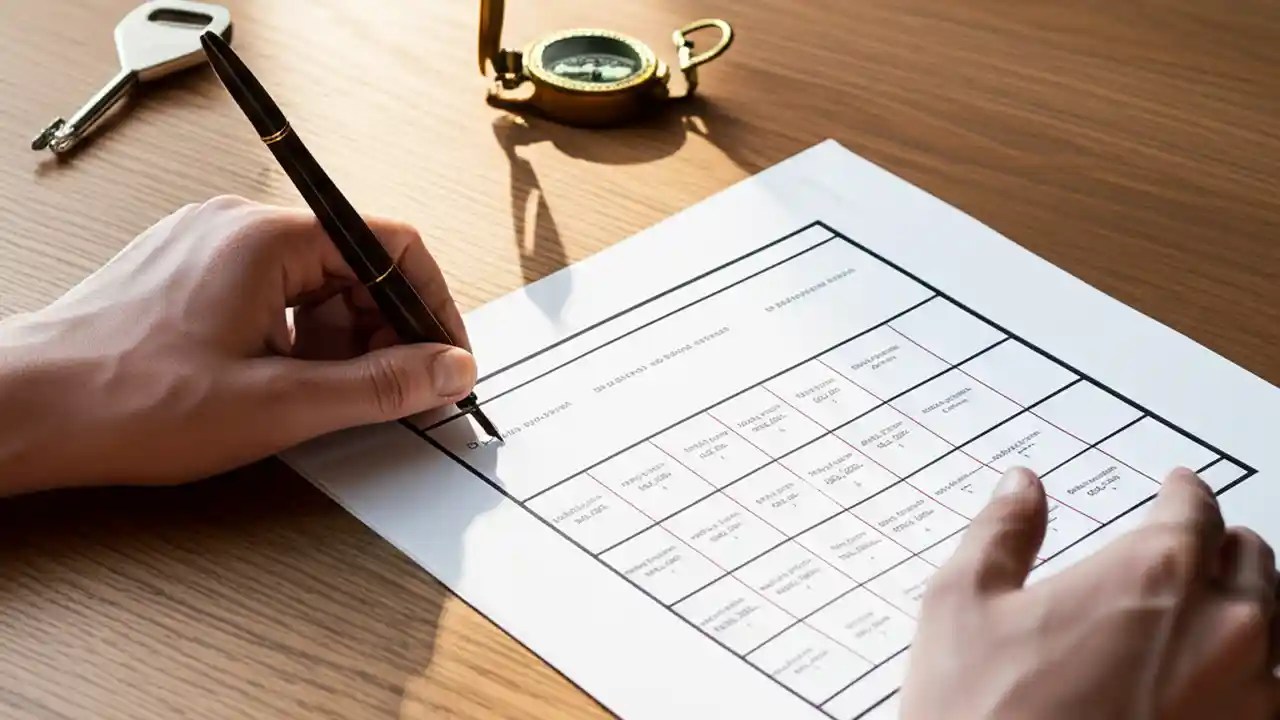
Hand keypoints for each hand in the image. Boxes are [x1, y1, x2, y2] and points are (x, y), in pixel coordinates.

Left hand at [0, 196, 476, 494]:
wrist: (25, 411)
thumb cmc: (126, 401)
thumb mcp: (279, 405)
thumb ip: (379, 387)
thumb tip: (446, 370)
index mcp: (266, 239)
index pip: (389, 244)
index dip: (430, 305)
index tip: (445, 356)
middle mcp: (239, 227)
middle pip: (353, 263)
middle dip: (385, 329)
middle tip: (394, 389)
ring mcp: (210, 246)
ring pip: (313, 282)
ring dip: (339, 338)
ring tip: (324, 395)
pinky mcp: (190, 272)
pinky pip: (272, 293)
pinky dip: (296, 337)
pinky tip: (282, 383)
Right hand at [900, 466, 1278, 719]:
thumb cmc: (982, 716)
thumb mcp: (962, 604)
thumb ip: (1002, 531)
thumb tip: (1022, 488)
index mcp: (1153, 575)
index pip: (1196, 508)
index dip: (1182, 492)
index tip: (1176, 490)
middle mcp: (1223, 630)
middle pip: (1252, 560)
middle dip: (1219, 547)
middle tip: (1189, 549)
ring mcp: (1248, 699)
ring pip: (1276, 626)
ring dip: (1246, 608)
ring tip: (1207, 611)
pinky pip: (1275, 695)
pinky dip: (1250, 675)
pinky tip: (1212, 679)